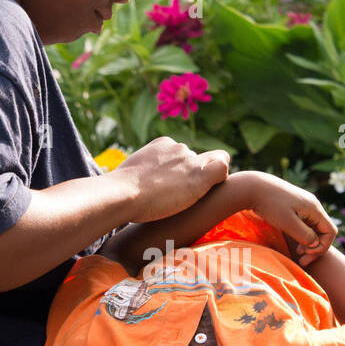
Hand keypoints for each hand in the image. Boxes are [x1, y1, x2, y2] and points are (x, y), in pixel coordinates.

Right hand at [112, 137, 230, 223]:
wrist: (123, 194)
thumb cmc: (121, 192)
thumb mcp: (132, 175)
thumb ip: (145, 174)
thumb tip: (144, 184)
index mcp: (161, 145)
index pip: (182, 155)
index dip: (182, 170)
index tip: (172, 186)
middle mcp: (178, 147)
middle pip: (195, 162)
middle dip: (191, 177)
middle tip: (177, 198)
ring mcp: (190, 159)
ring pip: (207, 168)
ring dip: (201, 182)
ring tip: (185, 201)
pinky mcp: (200, 173)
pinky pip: (222, 167)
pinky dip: (220, 178)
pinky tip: (210, 192)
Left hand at [245, 172, 336, 259]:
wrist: (253, 187)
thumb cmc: (269, 205)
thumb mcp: (288, 223)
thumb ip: (304, 236)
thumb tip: (315, 244)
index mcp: (314, 208)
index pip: (330, 232)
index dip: (322, 247)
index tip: (305, 255)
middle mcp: (313, 205)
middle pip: (323, 231)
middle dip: (315, 247)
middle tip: (301, 260)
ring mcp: (304, 204)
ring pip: (314, 228)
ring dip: (309, 242)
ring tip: (297, 253)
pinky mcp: (295, 205)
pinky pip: (306, 223)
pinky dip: (303, 235)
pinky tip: (293, 243)